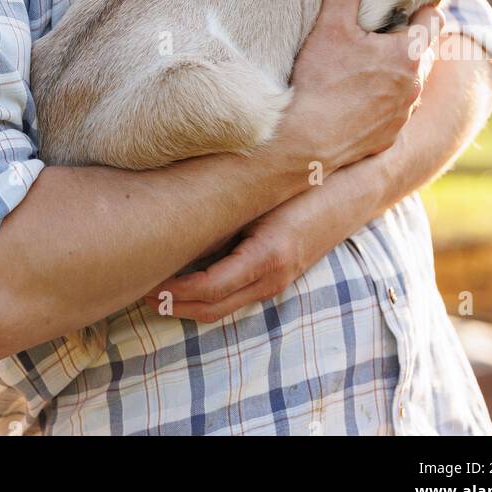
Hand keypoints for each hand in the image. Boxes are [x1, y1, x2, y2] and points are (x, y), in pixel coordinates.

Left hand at [143, 151, 384, 322]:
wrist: (353, 190)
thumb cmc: (306, 183)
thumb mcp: (265, 192)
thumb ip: (227, 202)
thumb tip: (176, 206)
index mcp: (267, 256)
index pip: (209, 288)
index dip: (174, 290)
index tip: (145, 280)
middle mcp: (272, 277)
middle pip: (212, 308)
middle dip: (174, 304)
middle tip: (138, 289)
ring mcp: (278, 281)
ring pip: (223, 307)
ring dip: (188, 304)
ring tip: (155, 289)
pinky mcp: (279, 276)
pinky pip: (236, 295)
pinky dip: (207, 297)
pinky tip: (187, 280)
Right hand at [270, 0, 440, 182]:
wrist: (304, 141)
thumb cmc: (321, 81)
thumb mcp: (331, 26)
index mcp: (410, 56)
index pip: (434, 21)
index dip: (419, 10)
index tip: (400, 6)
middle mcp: (416, 88)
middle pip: (421, 53)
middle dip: (402, 41)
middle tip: (373, 33)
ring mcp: (403, 116)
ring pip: (407, 84)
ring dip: (392, 73)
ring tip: (360, 65)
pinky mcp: (387, 138)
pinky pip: (393, 111)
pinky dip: (380, 101)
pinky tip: (352, 97)